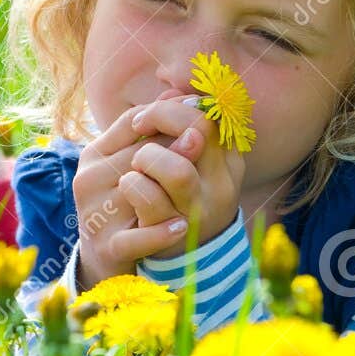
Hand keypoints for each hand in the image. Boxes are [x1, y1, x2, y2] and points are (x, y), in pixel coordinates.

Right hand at [75, 96, 244, 288]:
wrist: (105, 257)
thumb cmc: (128, 201)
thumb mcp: (132, 164)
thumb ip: (154, 132)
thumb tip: (179, 92)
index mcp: (96, 154)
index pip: (133, 121)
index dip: (167, 114)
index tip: (197, 112)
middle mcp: (90, 179)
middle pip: (139, 152)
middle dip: (174, 152)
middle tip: (200, 148)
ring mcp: (96, 214)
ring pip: (138, 190)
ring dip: (170, 190)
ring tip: (195, 188)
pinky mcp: (107, 246)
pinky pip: (137, 237)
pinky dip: (160, 234)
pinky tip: (181, 227)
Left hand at [125, 93, 243, 242]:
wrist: (163, 265)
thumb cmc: (172, 203)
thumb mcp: (187, 166)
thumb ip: (182, 130)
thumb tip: (173, 90)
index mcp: (226, 167)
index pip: (211, 119)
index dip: (175, 109)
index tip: (146, 116)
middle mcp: (219, 191)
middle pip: (198, 136)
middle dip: (158, 122)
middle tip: (137, 133)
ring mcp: (197, 216)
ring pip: (179, 172)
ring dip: (147, 159)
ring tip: (133, 166)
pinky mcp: (167, 240)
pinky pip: (152, 203)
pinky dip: (134, 187)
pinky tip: (128, 186)